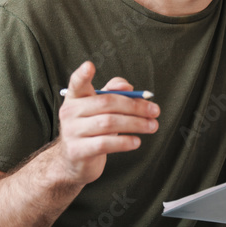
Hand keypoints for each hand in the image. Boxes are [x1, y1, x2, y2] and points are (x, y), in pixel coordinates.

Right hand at [54, 61, 159, 185]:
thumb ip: (114, 92)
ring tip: (152, 126)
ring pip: (109, 123)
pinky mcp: (78, 151)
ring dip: (136, 124)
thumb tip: (128, 86)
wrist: (75, 161)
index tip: (89, 65)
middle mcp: (70, 112)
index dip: (82, 74)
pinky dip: (125, 142)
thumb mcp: (101, 109)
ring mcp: (72, 132)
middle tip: (155, 111)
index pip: (77, 83)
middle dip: (135, 106)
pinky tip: (137, 141)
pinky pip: (105, 143)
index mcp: (75, 98)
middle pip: (107, 103)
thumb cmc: (92, 129)